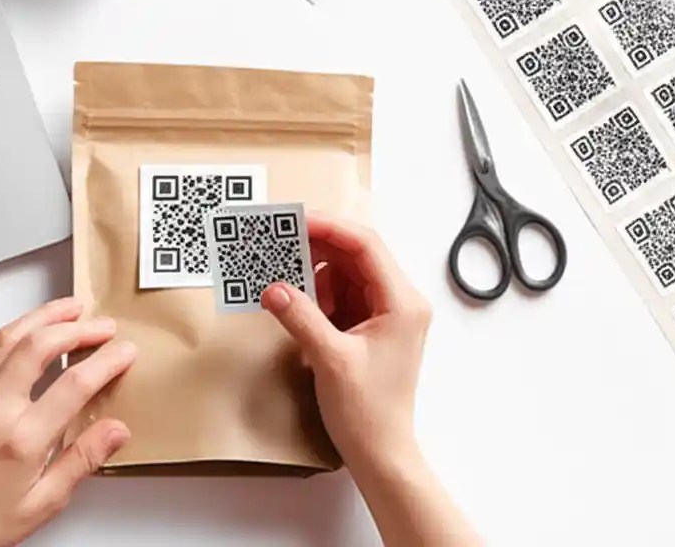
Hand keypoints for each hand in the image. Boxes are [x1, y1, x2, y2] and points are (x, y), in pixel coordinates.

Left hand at [0, 298, 136, 546]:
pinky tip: (25, 328)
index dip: (106, 362)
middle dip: (78, 329)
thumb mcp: (41, 504)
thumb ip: (80, 461)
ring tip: (70, 309)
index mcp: (21, 440)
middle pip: (41, 346)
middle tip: (103, 327)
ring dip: (44, 317)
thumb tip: (114, 431)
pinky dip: (10, 331)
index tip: (124, 353)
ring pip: (9, 338)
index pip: (75, 384)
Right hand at [262, 215, 479, 546]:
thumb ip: (301, 317)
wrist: (381, 452)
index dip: (330, 228)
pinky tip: (297, 304)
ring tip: (284, 280)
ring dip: (315, 275)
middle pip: (357, 256)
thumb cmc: (368, 412)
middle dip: (318, 249)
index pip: (366, 246)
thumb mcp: (330, 360)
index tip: (296, 221)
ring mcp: (386, 315)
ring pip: (347, 275)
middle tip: (279, 245)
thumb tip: (273, 287)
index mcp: (402, 302)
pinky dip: (318, 295)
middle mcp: (400, 302)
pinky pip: (342, 296)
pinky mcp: (370, 329)